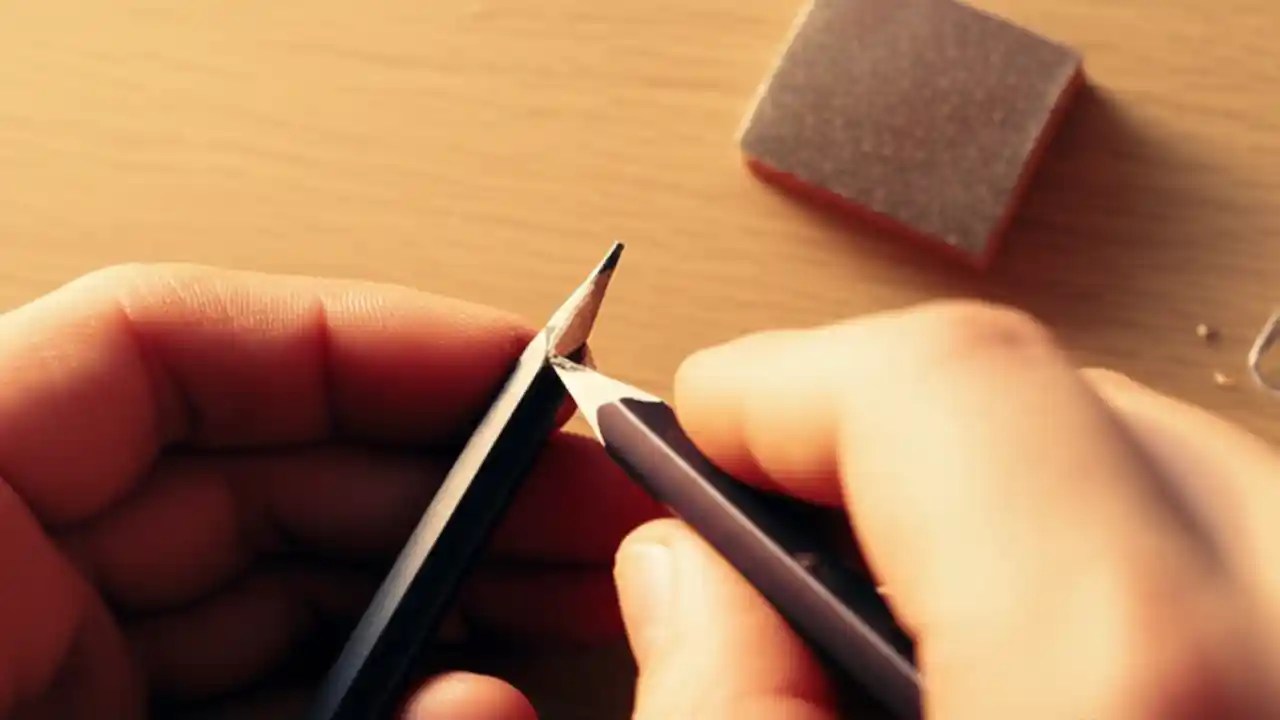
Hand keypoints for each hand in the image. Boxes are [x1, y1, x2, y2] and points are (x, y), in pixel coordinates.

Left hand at [0, 264, 660, 718]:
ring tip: (570, 581)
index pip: (141, 348)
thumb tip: (484, 707)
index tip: (509, 364)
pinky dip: (370, 657)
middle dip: (443, 473)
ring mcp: (40, 662)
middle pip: (244, 457)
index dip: (353, 337)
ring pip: (267, 562)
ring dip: (435, 571)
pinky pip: (242, 659)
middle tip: (584, 496)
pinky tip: (473, 666)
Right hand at [616, 301, 1279, 718]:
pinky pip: (1254, 554)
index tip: (717, 420)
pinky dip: (1127, 564)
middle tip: (789, 507)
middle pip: (1082, 403)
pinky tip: (1040, 649)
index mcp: (1144, 687)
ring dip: (1020, 500)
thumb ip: (722, 711)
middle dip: (905, 438)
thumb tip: (689, 579)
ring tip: (906, 594)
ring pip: (1179, 469)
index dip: (794, 382)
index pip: (954, 384)